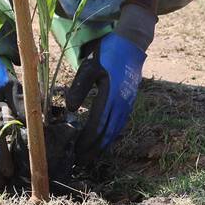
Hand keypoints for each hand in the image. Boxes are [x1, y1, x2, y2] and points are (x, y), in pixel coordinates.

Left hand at [67, 33, 145, 157]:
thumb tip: (71, 109)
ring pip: (115, 130)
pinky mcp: (129, 100)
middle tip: (80, 162)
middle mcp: (121, 103)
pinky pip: (120, 123)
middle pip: (107, 133)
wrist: (132, 43)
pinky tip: (103, 139)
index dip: (86, 141)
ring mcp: (127, 103)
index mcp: (111, 96)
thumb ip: (80, 88)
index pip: (97, 125)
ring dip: (102, 144)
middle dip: (93, 149)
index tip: (75, 152)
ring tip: (90, 155)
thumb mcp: (90, 66)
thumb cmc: (108, 52)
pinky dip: (110, 135)